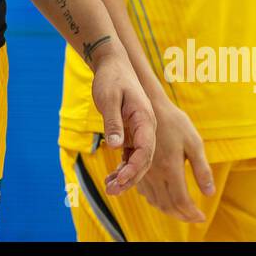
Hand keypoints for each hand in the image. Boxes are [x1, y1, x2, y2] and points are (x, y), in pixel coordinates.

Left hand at [89, 50, 155, 194]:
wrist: (112, 65)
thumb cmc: (111, 79)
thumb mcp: (108, 98)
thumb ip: (113, 122)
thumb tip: (115, 147)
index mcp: (146, 119)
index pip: (146, 149)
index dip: (135, 166)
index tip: (122, 178)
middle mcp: (147, 128)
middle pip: (144, 159)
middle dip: (130, 177)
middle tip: (113, 190)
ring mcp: (140, 132)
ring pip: (137, 160)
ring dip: (126, 176)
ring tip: (110, 190)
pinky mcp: (131, 134)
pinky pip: (129, 155)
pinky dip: (122, 168)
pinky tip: (111, 180)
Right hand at [135, 100, 214, 222]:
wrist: (149, 105)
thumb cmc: (175, 122)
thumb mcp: (194, 142)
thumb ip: (202, 169)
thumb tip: (209, 193)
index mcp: (171, 168)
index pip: (181, 201)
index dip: (192, 213)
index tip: (201, 217)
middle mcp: (155, 173)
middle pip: (167, 205)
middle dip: (182, 216)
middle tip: (193, 218)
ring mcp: (143, 171)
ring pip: (154, 201)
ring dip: (169, 210)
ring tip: (182, 211)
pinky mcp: (136, 167)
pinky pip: (144, 192)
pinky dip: (156, 200)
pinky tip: (165, 197)